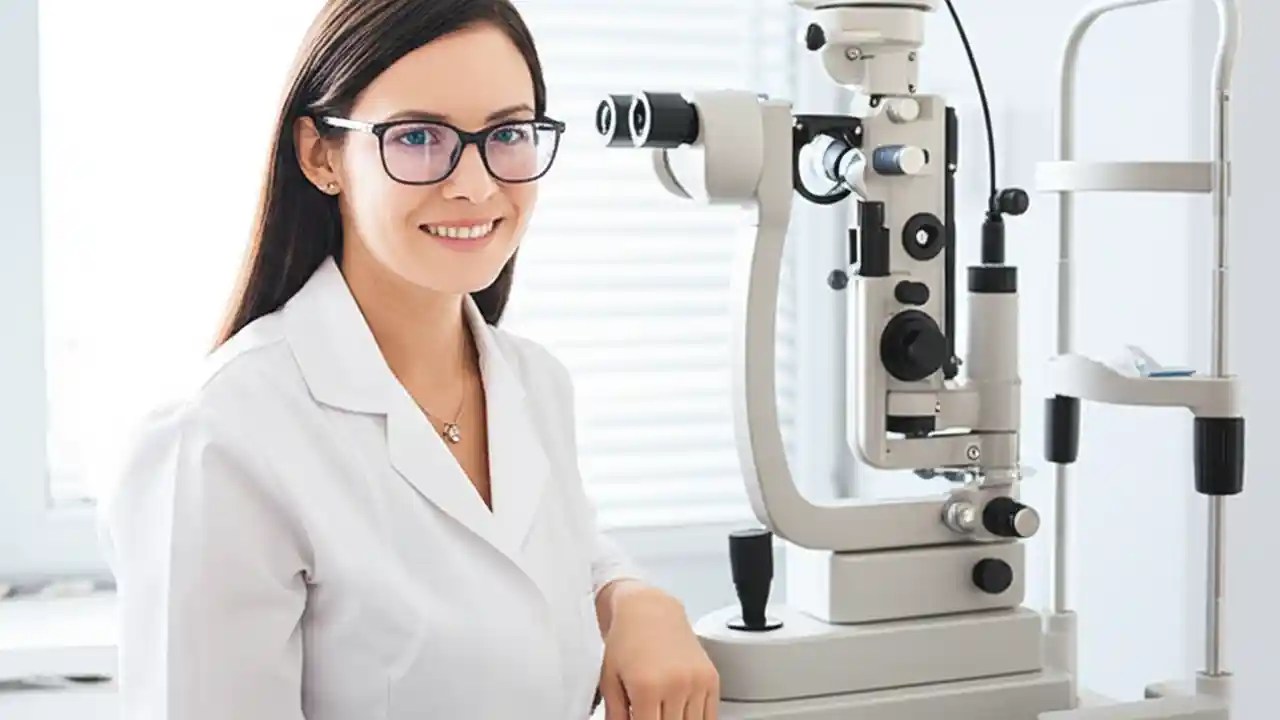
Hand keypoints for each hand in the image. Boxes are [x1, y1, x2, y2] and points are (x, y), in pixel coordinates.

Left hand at [598, 583, 719, 719]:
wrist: (649, 609)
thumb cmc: (626, 640)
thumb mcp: (610, 680)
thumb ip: (615, 715)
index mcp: (646, 688)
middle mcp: (675, 685)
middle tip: (649, 715)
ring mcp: (696, 682)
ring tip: (664, 712)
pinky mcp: (711, 678)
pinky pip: (710, 716)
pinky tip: (682, 716)